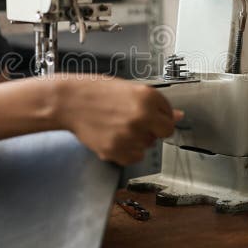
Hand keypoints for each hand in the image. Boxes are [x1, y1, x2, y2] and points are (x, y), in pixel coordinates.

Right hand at [55, 77, 183, 166]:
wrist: (69, 101)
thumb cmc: (96, 91)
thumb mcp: (130, 90)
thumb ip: (156, 105)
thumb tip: (178, 115)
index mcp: (148, 98)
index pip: (170, 117)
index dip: (160, 116)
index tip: (149, 114)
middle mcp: (142, 117)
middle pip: (163, 133)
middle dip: (152, 129)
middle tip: (133, 120)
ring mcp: (129, 135)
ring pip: (147, 146)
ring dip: (137, 139)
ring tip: (118, 126)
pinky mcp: (116, 150)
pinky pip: (133, 157)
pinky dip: (126, 151)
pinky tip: (114, 137)